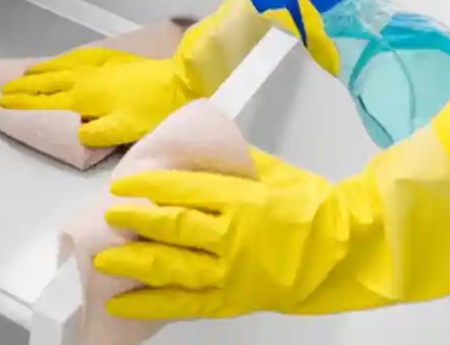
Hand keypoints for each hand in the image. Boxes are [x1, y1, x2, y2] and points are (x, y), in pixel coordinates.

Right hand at [0, 47, 189, 147]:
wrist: (177, 83)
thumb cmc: (150, 111)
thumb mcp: (121, 131)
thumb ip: (93, 134)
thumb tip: (76, 131)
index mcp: (83, 99)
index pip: (45, 102)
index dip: (23, 103)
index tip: (2, 101)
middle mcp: (83, 79)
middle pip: (46, 82)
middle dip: (24, 85)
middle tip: (3, 87)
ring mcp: (96, 67)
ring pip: (60, 67)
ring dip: (39, 70)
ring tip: (24, 72)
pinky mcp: (110, 59)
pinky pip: (78, 57)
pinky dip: (62, 59)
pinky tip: (61, 59)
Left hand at [93, 103, 449, 318]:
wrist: (345, 249)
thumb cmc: (309, 204)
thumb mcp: (268, 171)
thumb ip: (229, 163)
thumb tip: (195, 145)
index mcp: (240, 198)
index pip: (183, 188)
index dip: (148, 185)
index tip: (122, 183)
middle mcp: (232, 235)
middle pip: (173, 228)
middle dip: (134, 222)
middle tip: (107, 217)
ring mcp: (232, 271)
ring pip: (173, 267)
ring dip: (134, 263)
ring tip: (104, 259)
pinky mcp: (233, 298)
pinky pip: (185, 303)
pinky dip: (151, 302)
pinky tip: (123, 301)